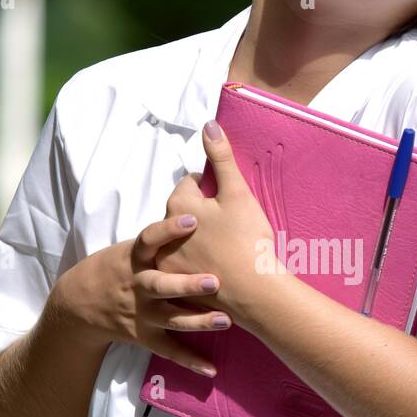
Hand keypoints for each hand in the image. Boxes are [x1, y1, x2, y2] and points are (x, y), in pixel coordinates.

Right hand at [53, 213, 232, 375]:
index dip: (168, 229)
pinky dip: (190, 361)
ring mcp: (142, 314)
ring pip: (172, 318)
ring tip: (226, 321)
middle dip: (188, 284)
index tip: (192, 218)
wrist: (78, 305)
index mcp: (134, 259)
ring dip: (199, 321)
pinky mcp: (144, 336)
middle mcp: (138, 286)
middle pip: (163, 285)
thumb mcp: (128, 249)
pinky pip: (169, 350)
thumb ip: (159, 238)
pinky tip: (212, 369)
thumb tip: (194, 200)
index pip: (149, 239)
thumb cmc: (113, 269)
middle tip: (215, 281)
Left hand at [156, 120, 277, 325]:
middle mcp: (163, 232)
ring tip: (221, 249)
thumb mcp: (237, 192)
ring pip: (179, 239)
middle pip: (182, 212)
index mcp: (177, 204)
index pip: (188, 183)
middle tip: (227, 227)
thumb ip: (221, 157)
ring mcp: (165, 260)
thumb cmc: (247, 239)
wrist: (253, 292)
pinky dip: (193, 265)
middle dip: (200, 215)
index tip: (227, 203)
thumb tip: (208, 124)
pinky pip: (181, 266)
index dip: (210, 189)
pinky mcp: (173, 284)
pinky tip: (214, 268)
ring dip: (194, 240)